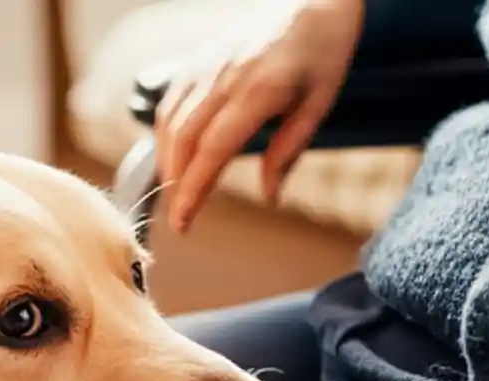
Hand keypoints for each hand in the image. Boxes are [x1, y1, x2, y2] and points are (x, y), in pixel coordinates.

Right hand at [154, 0, 362, 232]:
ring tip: (176, 190)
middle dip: (175, 184)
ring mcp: (205, 65)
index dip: (193, 190)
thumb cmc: (322, 51)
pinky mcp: (197, 59)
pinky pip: (170, 102)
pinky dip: (165, 134)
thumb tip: (270, 195)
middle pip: (183, 140)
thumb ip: (289, 150)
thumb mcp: (319, 104)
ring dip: (167, 162)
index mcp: (258, 90)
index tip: (184, 221)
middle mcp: (224, 77)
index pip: (213, 150)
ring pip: (169, 122)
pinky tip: (175, 155)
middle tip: (180, 218)